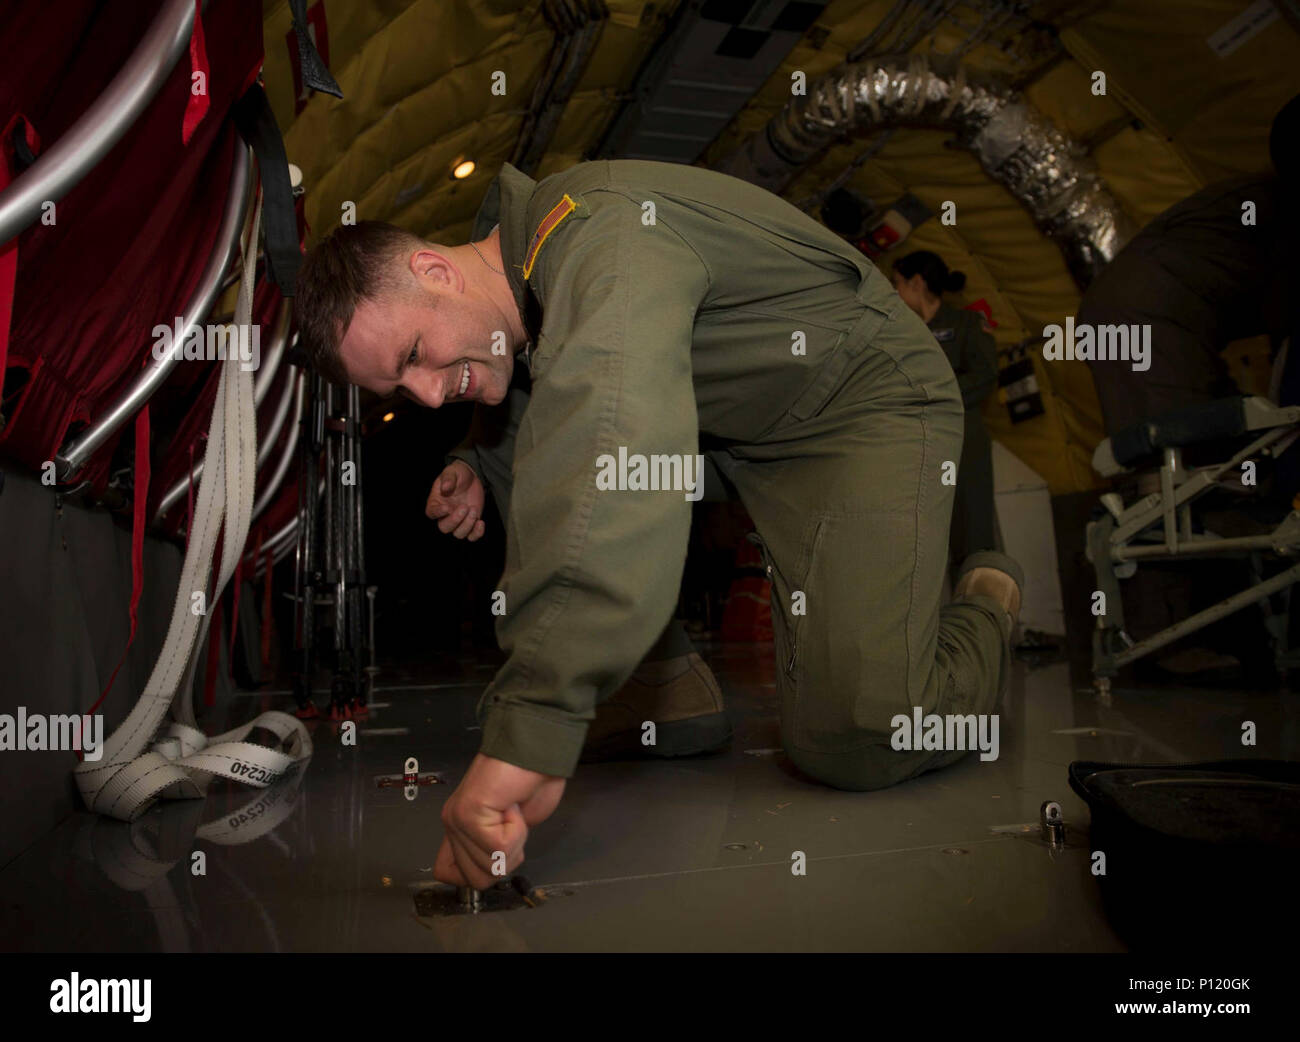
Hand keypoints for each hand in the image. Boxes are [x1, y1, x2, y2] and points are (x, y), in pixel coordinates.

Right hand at [426, 460, 485, 539]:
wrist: (473, 477)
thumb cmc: (458, 474)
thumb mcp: (452, 471)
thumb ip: (448, 478)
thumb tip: (446, 487)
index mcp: (436, 502)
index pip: (432, 513)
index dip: (438, 513)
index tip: (447, 508)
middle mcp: (445, 515)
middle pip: (445, 527)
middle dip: (455, 520)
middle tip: (465, 507)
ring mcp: (458, 521)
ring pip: (459, 534)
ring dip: (467, 525)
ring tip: (474, 509)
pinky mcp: (470, 523)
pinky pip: (472, 536)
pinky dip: (476, 533)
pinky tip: (481, 522)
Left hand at [434, 753, 566, 888]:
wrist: (538, 750)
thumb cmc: (530, 778)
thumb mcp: (513, 827)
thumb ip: (494, 849)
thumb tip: (491, 870)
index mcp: (460, 826)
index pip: (447, 873)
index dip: (481, 872)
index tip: (499, 851)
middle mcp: (453, 822)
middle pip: (477, 879)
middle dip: (506, 858)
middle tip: (511, 825)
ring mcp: (458, 819)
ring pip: (491, 866)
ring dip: (515, 841)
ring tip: (512, 811)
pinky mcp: (470, 813)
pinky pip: (500, 846)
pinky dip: (517, 829)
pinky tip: (512, 804)